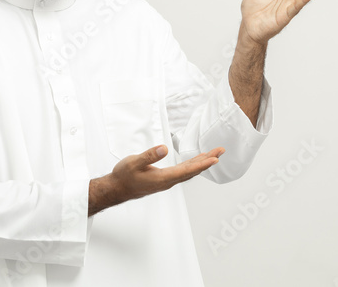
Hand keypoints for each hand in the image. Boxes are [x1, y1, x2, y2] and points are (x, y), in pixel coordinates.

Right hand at [89, 145, 223, 214]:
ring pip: (189, 171)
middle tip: (221, 151)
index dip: (201, 164)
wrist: (116, 189)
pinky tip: (197, 160)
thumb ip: (149, 156)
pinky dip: (193, 165)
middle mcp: (168, 181)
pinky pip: (183, 171)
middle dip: (207, 160)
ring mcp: (167, 181)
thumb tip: (164, 149)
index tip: (214, 159)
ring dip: (202, 162)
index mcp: (163, 179)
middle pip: (192, 171)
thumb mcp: (133, 163)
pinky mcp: (164, 178)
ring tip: (214, 154)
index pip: (186, 171)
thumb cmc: (123, 176)